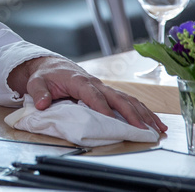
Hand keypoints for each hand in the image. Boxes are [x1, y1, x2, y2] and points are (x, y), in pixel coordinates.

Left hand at [9, 56, 167, 132]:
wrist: (52, 65)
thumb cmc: (46, 76)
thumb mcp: (36, 82)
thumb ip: (39, 93)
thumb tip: (42, 104)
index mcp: (79, 81)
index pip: (93, 96)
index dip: (102, 108)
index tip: (111, 121)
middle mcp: (96, 83)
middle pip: (117, 98)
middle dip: (131, 114)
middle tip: (142, 129)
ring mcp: (104, 88)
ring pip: (128, 100)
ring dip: (144, 114)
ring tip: (158, 128)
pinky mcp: (108, 92)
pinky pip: (129, 101)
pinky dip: (143, 111)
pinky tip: (154, 123)